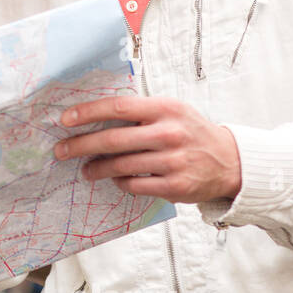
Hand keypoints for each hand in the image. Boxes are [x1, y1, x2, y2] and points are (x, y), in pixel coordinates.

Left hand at [52, 95, 241, 204]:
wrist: (230, 161)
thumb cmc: (190, 132)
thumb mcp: (171, 111)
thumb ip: (139, 112)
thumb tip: (93, 113)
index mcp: (165, 109)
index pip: (118, 107)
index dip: (88, 113)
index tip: (65, 119)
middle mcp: (169, 133)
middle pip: (113, 140)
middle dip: (80, 145)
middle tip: (61, 150)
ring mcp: (173, 161)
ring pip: (120, 166)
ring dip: (97, 168)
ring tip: (86, 169)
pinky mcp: (174, 186)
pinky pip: (134, 185)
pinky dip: (119, 182)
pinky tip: (114, 179)